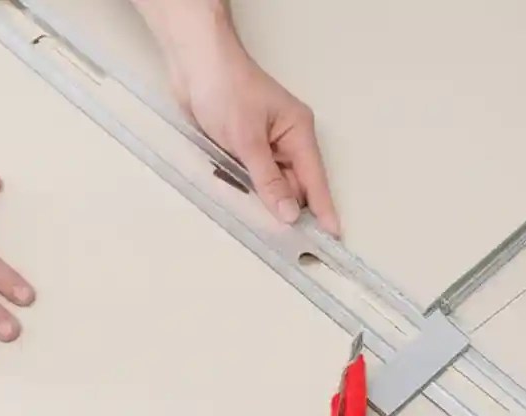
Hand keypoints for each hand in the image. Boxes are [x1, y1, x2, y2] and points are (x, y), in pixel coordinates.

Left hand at [170, 35, 340, 235]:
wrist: (193, 63)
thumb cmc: (225, 88)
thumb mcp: (247, 139)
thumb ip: (268, 180)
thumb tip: (290, 213)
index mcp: (298, 131)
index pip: (315, 178)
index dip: (323, 208)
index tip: (333, 236)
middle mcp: (285, 139)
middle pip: (293, 185)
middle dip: (285, 208)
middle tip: (283, 241)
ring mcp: (264, 144)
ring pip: (271, 183)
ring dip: (261, 198)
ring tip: (256, 220)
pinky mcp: (244, 147)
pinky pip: (252, 176)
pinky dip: (246, 188)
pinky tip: (240, 201)